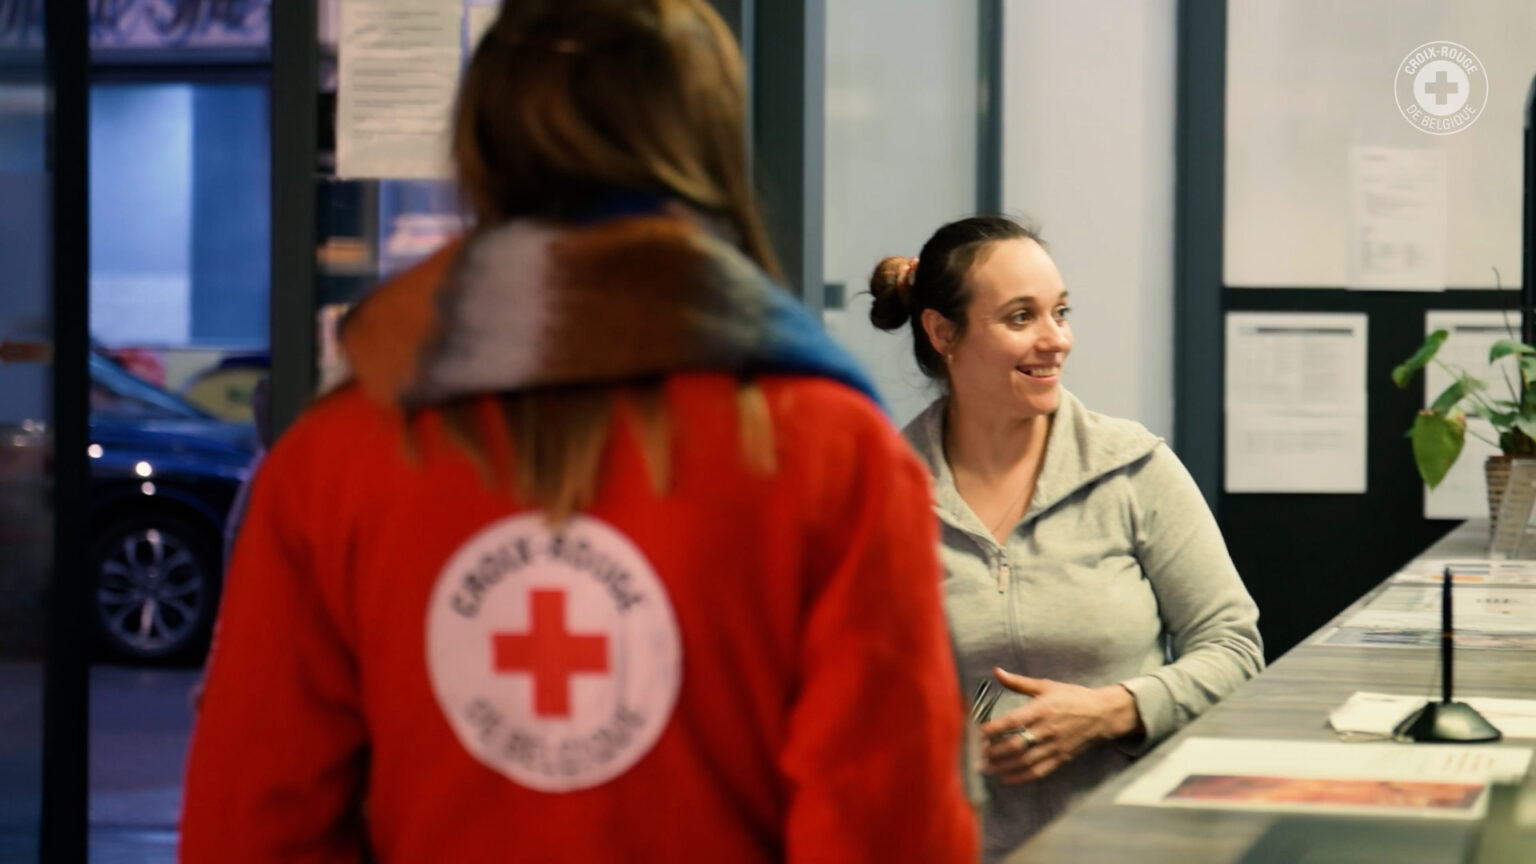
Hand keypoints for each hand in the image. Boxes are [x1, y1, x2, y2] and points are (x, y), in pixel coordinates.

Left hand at [978, 667, 1141, 783]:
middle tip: (977, 755)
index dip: (994, 729)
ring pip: (1025, 760)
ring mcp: (1054, 746)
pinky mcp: (1061, 758)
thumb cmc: (1073, 697)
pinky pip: (1039, 771)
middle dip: (995, 752)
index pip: (1013, 721)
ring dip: (1004, 766)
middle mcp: (1047, 729)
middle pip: (1016, 745)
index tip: (978, 733)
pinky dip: (1022, 777)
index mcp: (1042, 709)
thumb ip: (1019, 682)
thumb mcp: (1047, 685)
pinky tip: (1007, 778)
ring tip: (986, 768)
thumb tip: (996, 671)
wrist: (1102, 714)